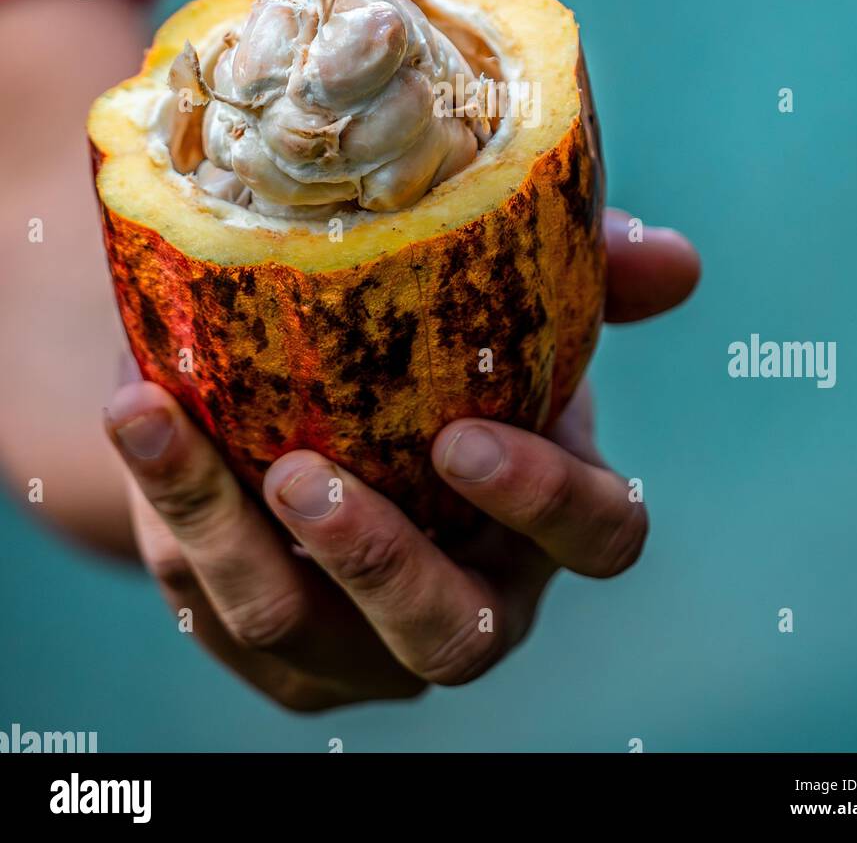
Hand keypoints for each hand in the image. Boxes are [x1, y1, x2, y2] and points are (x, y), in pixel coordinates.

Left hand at [105, 207, 698, 709]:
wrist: (320, 396)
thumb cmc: (439, 353)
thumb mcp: (509, 305)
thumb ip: (589, 272)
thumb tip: (675, 256)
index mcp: (545, 519)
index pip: (594, 540)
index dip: (544, 503)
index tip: (464, 436)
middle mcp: (467, 596)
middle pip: (451, 632)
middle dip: (383, 562)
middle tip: (310, 475)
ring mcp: (361, 638)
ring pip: (302, 631)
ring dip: (235, 540)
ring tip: (169, 426)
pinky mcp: (267, 643)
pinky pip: (214, 606)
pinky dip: (170, 508)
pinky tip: (139, 414)